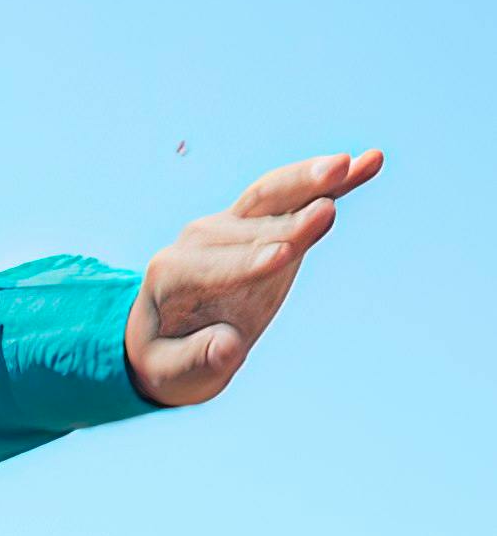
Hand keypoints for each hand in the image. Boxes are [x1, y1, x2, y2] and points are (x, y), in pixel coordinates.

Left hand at [131, 152, 376, 406]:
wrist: (165, 336)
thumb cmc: (170, 360)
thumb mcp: (173, 373)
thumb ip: (196, 360)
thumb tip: (227, 348)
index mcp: (174, 275)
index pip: (217, 267)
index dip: (250, 262)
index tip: (283, 256)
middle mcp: (199, 240)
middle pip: (249, 220)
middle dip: (289, 218)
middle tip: (325, 209)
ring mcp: (231, 225)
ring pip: (275, 195)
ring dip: (312, 181)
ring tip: (349, 166)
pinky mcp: (266, 221)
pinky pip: (303, 196)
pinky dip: (336, 182)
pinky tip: (370, 161)